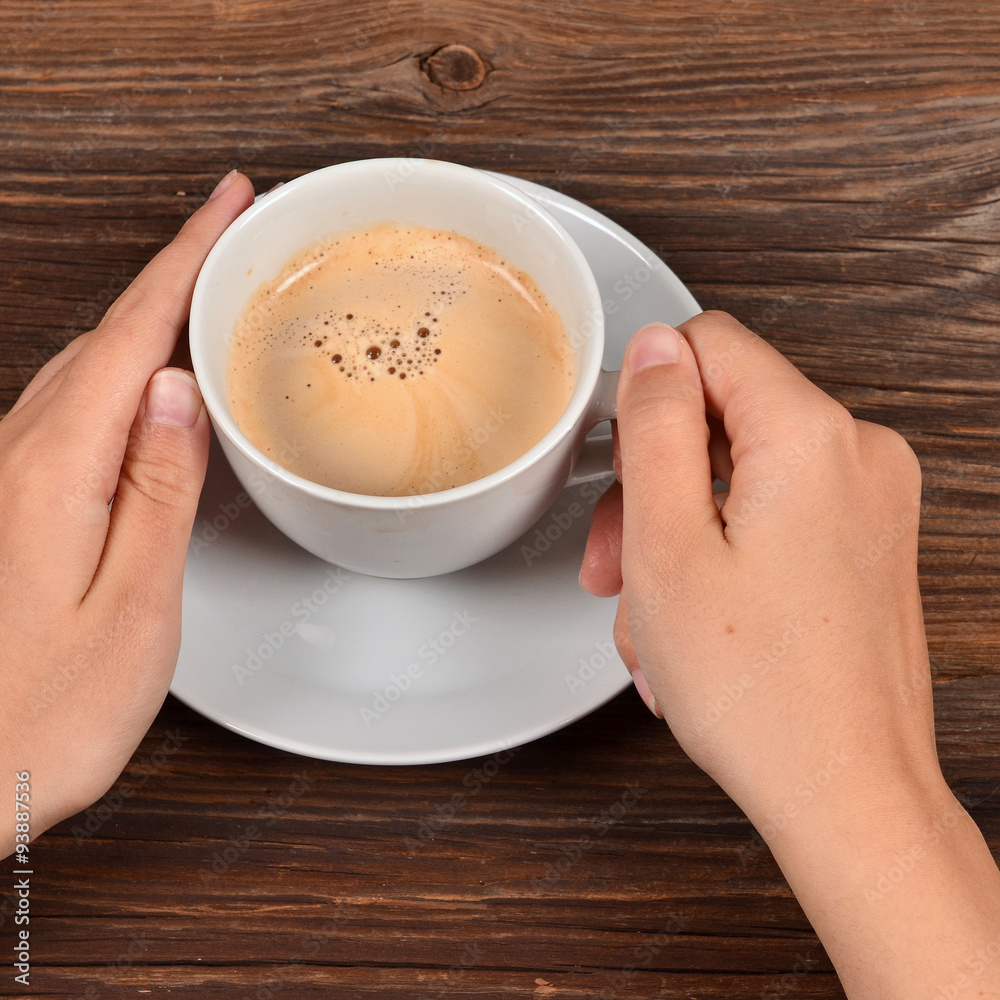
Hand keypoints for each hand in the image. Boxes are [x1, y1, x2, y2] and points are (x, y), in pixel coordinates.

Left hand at [1, 170, 254, 852]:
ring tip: (202, 303)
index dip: (183, 259)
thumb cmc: (42, 713)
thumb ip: (157, 493)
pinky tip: (149, 394)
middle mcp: (18, 460)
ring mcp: (8, 480)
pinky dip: (120, 377)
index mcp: (53, 472)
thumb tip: (179, 396)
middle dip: (170, 277)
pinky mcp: (12, 506)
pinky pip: (73, 412)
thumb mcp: (130, 608)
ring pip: (87, 370)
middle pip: (106, 338)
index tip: (225, 204)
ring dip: (146, 324)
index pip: (131, 335)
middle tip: (229, 240)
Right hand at [581, 313, 999, 998]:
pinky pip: (774, 517)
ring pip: (740, 476)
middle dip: (652, 485)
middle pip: (723, 418)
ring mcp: (873, 504)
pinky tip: (694, 621)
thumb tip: (653, 348)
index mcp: (812, 436)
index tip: (617, 462)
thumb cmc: (762, 692)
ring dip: (679, 534)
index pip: (709, 343)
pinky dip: (723, 555)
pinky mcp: (869, 545)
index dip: (647, 398)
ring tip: (654, 614)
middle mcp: (861, 457)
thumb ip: (657, 424)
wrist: (848, 796)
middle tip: (616, 560)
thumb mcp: (666, 542)